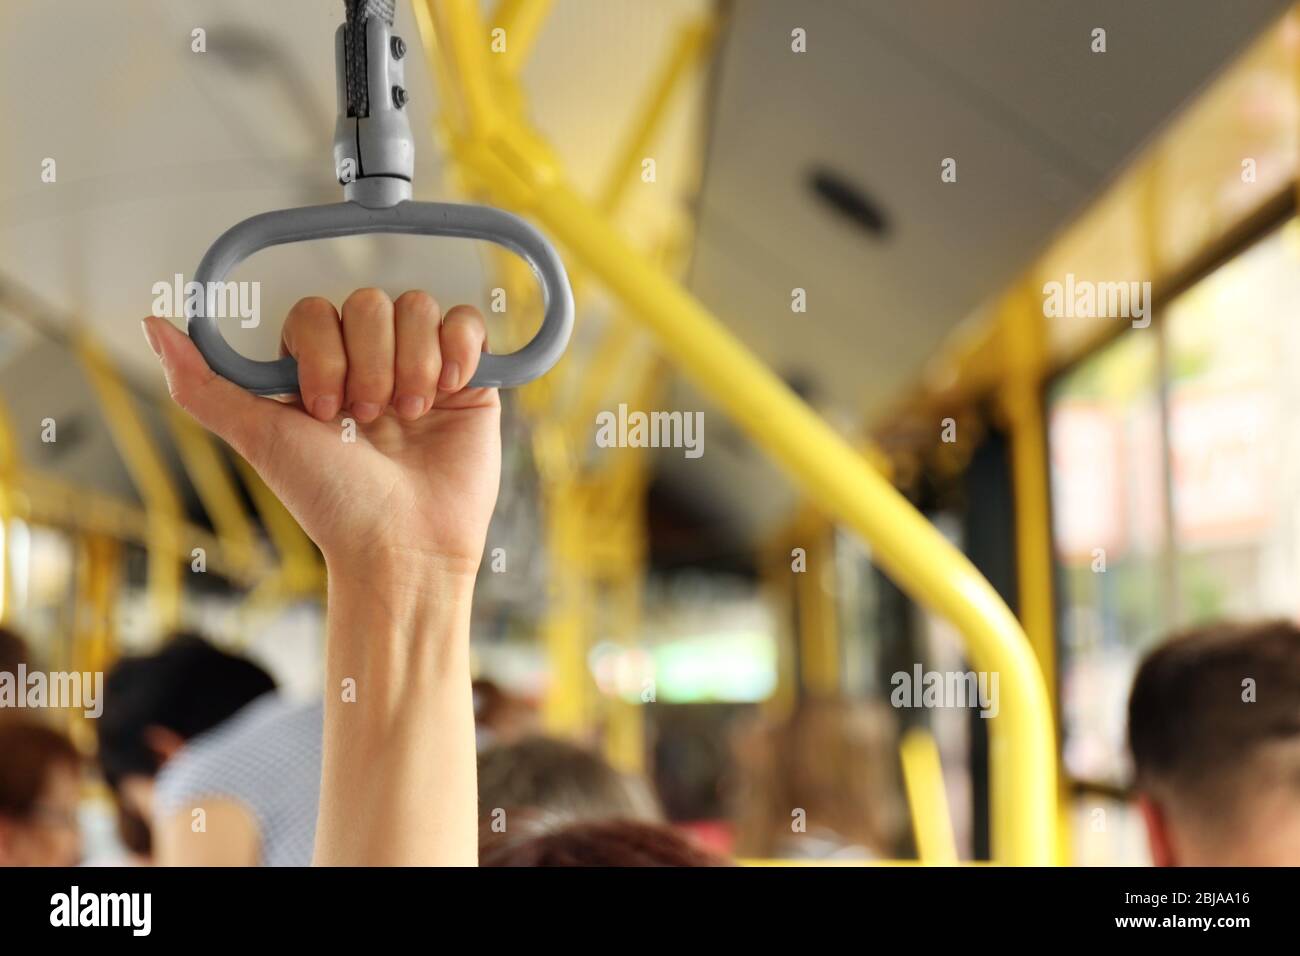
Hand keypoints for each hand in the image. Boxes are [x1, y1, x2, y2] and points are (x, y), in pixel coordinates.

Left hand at [143, 288, 500, 577]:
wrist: (404, 546)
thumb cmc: (333, 504)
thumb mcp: (260, 439)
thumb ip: (203, 386)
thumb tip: (153, 326)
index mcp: (319, 371)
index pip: (318, 312)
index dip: (323, 353)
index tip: (324, 410)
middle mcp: (370, 364)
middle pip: (370, 302)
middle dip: (368, 363)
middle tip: (368, 419)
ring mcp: (421, 370)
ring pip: (417, 308)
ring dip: (411, 363)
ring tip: (410, 416)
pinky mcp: (469, 383)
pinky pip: (467, 324)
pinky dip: (458, 349)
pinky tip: (447, 390)